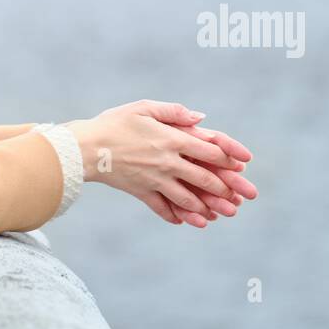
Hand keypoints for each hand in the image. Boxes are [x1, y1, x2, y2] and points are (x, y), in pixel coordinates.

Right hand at [65, 100, 249, 226]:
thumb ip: (174, 111)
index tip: (242, 165)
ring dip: (207, 207)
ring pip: (188, 198)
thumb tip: (201, 118)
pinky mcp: (142, 192)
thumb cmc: (114, 122)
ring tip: (222, 214)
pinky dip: (176, 216)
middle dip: (226, 188)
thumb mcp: (143, 107)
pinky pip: (163, 208)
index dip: (228, 158)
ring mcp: (156, 180)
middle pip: (203, 178)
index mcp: (171, 138)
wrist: (85, 148)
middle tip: (242, 198)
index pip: (208, 150)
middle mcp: (167, 162)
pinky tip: (188, 221)